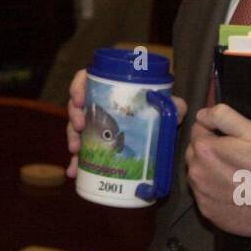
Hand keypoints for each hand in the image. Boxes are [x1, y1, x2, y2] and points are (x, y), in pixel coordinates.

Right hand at [65, 68, 186, 177]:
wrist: (157, 131)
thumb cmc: (158, 110)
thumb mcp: (167, 105)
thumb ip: (174, 105)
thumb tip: (178, 108)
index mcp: (109, 88)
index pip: (86, 79)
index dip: (78, 87)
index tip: (79, 99)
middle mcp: (98, 104)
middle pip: (77, 104)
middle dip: (74, 116)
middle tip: (80, 127)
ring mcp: (94, 124)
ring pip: (75, 128)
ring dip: (72, 139)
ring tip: (75, 151)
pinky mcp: (94, 143)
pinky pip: (80, 151)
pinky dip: (75, 162)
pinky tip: (74, 171)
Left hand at [185, 103, 250, 236]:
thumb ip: (223, 116)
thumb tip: (202, 114)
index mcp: (203, 149)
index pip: (197, 129)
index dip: (214, 130)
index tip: (231, 139)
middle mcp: (195, 172)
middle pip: (195, 151)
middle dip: (210, 150)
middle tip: (235, 156)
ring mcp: (200, 193)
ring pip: (198, 172)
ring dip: (210, 169)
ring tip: (236, 174)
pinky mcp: (206, 210)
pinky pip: (204, 193)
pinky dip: (214, 189)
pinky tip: (233, 190)